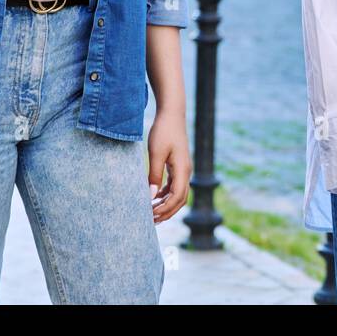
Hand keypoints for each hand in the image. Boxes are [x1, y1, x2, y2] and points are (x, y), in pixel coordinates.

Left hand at [147, 108, 191, 223]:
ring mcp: (183, 169)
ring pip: (178, 194)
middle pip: (180, 200)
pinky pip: (174, 186)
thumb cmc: (163, 131)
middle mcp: (186, 172)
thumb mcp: (156, 153)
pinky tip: (154, 199)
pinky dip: (166, 195)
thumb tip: (151, 196)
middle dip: (167, 212)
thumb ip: (154, 175)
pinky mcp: (178, 165)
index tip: (150, 215)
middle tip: (151, 221)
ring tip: (151, 213)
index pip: (177, 197)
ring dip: (166, 205)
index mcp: (183, 170)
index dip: (165, 209)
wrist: (171, 114)